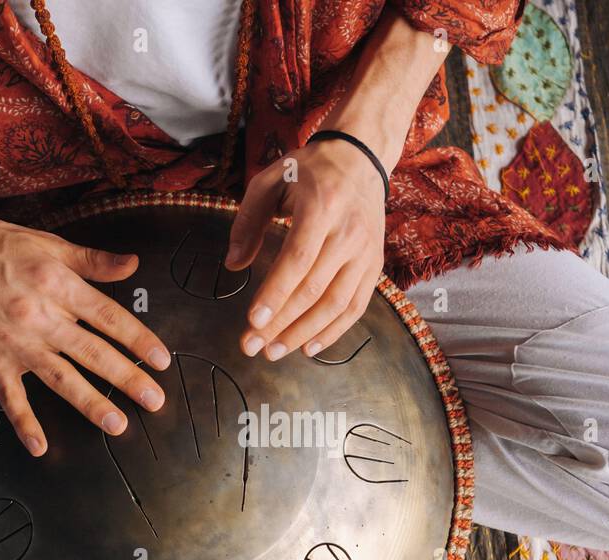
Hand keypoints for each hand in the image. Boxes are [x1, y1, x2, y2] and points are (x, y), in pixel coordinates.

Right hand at [0, 211, 171, 453]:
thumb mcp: (46, 243)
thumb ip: (91, 260)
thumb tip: (132, 264)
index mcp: (58, 285)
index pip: (108, 317)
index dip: (138, 339)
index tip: (161, 360)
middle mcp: (40, 317)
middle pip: (93, 353)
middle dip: (128, 378)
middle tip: (155, 400)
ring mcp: (15, 342)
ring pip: (61, 378)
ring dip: (91, 403)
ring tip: (117, 424)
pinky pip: (10, 397)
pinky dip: (24, 423)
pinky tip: (40, 447)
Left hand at [225, 137, 385, 360]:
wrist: (361, 158)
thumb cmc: (309, 171)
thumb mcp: (270, 180)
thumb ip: (247, 221)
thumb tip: (234, 265)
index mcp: (321, 206)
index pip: (298, 259)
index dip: (275, 293)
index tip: (252, 321)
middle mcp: (348, 232)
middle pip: (314, 288)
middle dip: (281, 323)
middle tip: (251, 346)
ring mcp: (366, 252)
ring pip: (336, 304)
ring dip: (304, 333)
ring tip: (274, 352)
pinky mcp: (374, 266)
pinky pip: (356, 307)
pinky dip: (334, 332)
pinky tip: (309, 347)